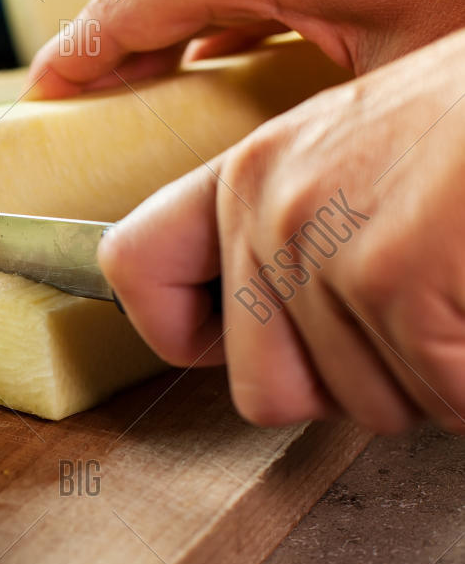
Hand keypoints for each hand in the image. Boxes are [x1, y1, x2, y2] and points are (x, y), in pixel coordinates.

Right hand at [28, 0, 464, 97]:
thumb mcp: (387, 84)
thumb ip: (301, 138)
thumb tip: (243, 214)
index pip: (127, 10)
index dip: (73, 69)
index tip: (34, 117)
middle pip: (155, 2)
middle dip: (108, 68)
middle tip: (72, 135)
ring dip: (165, 57)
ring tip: (135, 122)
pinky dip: (221, 45)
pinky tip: (229, 94)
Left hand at [99, 27, 464, 434]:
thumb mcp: (366, 156)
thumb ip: (296, 229)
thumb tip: (255, 339)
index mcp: (250, 168)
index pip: (131, 266)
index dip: (174, 333)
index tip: (220, 345)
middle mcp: (269, 204)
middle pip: (262, 390)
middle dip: (349, 387)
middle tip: (418, 322)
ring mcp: (329, 244)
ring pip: (358, 407)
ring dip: (428, 381)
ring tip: (463, 291)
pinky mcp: (396, 280)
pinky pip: (438, 399)